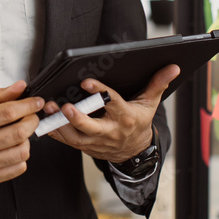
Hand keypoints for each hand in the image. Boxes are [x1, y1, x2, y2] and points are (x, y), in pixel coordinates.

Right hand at [0, 80, 42, 200]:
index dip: (27, 105)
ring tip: (20, 134)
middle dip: (32, 121)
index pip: (7, 112)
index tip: (35, 102)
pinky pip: (16, 169)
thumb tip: (19, 87)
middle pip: (18, 132)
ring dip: (28, 140)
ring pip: (21, 152)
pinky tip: (12, 150)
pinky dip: (21, 157)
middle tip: (31, 116)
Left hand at [42, 64, 179, 162]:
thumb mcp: (150, 103)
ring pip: (76, 137)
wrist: (134, 152)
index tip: (86, 82)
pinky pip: (68, 142)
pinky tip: (46, 120)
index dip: (100, 93)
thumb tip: (173, 66)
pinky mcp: (86, 147)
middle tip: (65, 106)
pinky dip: (56, 132)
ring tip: (50, 109)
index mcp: (125, 118)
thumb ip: (158, 83)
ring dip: (60, 124)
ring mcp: (97, 142)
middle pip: (92, 127)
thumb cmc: (139, 122)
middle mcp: (110, 131)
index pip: (113, 104)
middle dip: (77, 118)